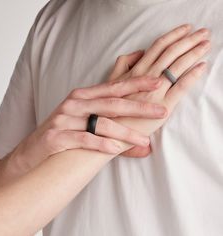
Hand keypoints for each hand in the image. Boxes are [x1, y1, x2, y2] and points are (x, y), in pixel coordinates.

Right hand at [13, 72, 167, 169]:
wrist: (33, 150)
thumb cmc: (65, 133)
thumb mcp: (86, 122)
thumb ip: (113, 126)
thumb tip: (147, 144)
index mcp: (83, 96)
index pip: (114, 87)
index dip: (136, 83)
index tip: (159, 82)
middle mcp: (75, 103)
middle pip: (112, 103)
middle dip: (139, 107)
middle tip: (161, 110)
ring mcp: (64, 119)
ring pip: (100, 123)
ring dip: (125, 133)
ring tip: (144, 140)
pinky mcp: (56, 137)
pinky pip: (83, 139)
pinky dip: (101, 144)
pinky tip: (116, 150)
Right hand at [108, 24, 210, 156]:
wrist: (110, 132)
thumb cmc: (111, 109)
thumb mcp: (111, 82)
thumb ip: (123, 64)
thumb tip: (140, 52)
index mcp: (134, 70)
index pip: (157, 47)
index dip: (173, 36)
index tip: (186, 29)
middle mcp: (145, 77)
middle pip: (169, 52)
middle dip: (188, 40)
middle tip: (203, 32)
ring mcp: (154, 91)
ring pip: (176, 65)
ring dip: (194, 52)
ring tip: (206, 44)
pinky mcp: (163, 106)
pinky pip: (181, 86)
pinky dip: (193, 75)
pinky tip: (201, 67)